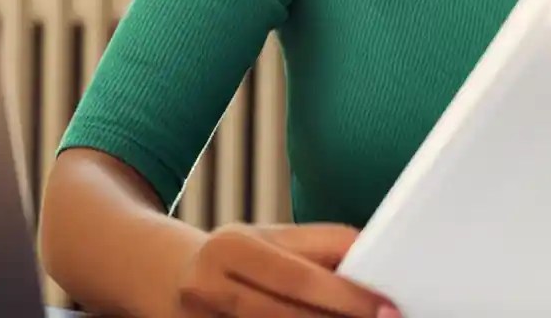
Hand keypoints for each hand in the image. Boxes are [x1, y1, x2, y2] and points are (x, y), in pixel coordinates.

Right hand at [172, 222, 399, 317]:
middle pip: (290, 305)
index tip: (386, 303)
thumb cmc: (234, 258)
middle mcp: (210, 283)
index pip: (302, 270)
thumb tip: (372, 261)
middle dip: (342, 315)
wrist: (163, 277)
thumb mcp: (267, 241)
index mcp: (233, 246)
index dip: (350, 291)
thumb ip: (317, 248)